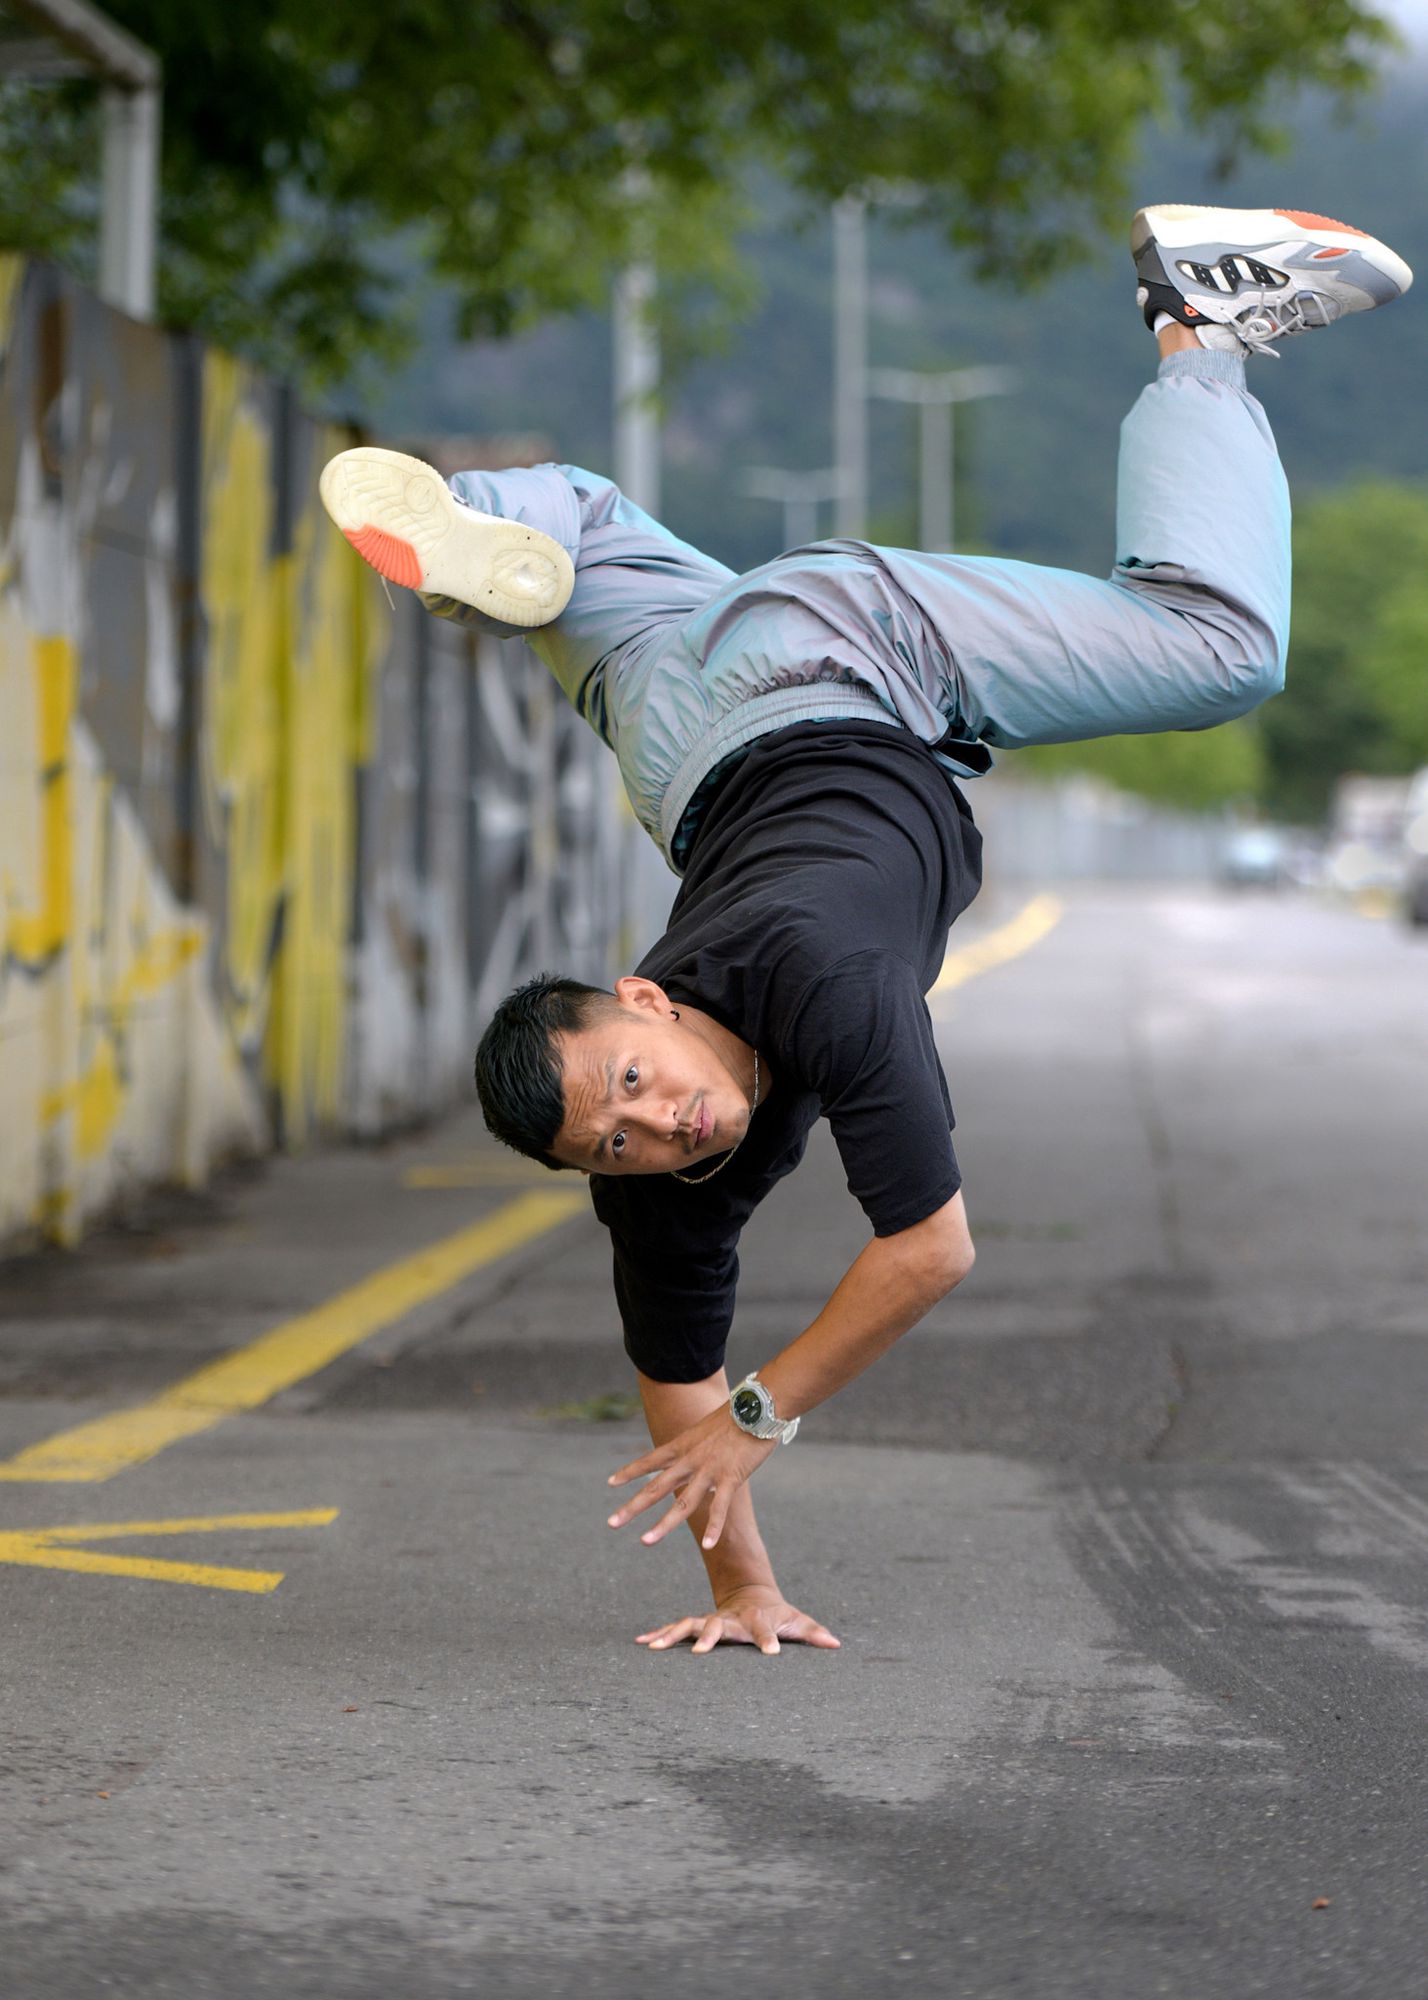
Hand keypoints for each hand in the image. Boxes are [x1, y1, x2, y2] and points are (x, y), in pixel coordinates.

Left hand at [607, 1406, 775, 1548]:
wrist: (758, 1407)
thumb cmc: (735, 1417)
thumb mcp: (705, 1430)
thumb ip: (695, 1448)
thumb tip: (689, 1460)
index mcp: (683, 1446)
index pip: (650, 1460)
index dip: (630, 1472)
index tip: (610, 1483)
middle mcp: (690, 1460)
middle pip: (656, 1487)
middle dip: (633, 1506)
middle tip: (611, 1523)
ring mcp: (709, 1470)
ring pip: (682, 1503)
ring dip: (662, 1525)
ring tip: (644, 1542)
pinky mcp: (731, 1477)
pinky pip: (721, 1507)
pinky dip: (714, 1527)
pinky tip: (708, 1544)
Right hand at [636, 1585, 841, 1656]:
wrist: (751, 1592)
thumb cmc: (777, 1614)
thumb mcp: (796, 1621)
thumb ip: (813, 1633)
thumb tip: (836, 1645)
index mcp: (756, 1620)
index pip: (765, 1631)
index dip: (769, 1641)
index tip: (773, 1654)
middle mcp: (730, 1619)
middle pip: (718, 1627)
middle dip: (709, 1638)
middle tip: (699, 1653)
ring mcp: (711, 1620)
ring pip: (690, 1625)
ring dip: (673, 1635)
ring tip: (653, 1646)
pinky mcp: (698, 1623)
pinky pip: (676, 1628)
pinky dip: (658, 1634)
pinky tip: (641, 1642)